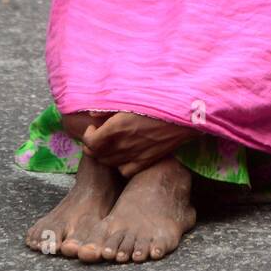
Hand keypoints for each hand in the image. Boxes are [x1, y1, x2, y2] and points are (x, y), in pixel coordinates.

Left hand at [81, 112, 196, 177]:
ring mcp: (134, 155)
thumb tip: (91, 114)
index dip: (88, 135)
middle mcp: (123, 145)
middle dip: (92, 145)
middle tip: (98, 135)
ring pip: (108, 164)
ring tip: (109, 144)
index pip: (90, 142)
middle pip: (96, 155)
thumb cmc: (157, 101)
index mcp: (117, 128)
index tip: (94, 127)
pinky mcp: (146, 162)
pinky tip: (124, 155)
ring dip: (104, 155)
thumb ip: (108, 108)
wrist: (182, 115)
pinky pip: (125, 171)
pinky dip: (120, 165)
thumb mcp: (130, 98)